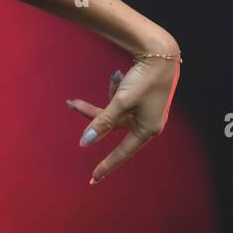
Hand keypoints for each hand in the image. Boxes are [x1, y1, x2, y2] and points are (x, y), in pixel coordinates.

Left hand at [65, 51, 180, 183]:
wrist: (161, 54)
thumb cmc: (144, 80)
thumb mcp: (121, 102)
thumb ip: (102, 122)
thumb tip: (85, 142)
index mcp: (148, 129)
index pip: (123, 153)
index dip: (106, 165)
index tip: (92, 179)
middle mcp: (147, 123)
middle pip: (111, 126)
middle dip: (91, 115)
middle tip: (71, 104)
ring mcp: (143, 112)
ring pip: (112, 113)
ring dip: (97, 104)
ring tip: (78, 94)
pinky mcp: (140, 100)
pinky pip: (119, 102)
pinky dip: (114, 90)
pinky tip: (117, 74)